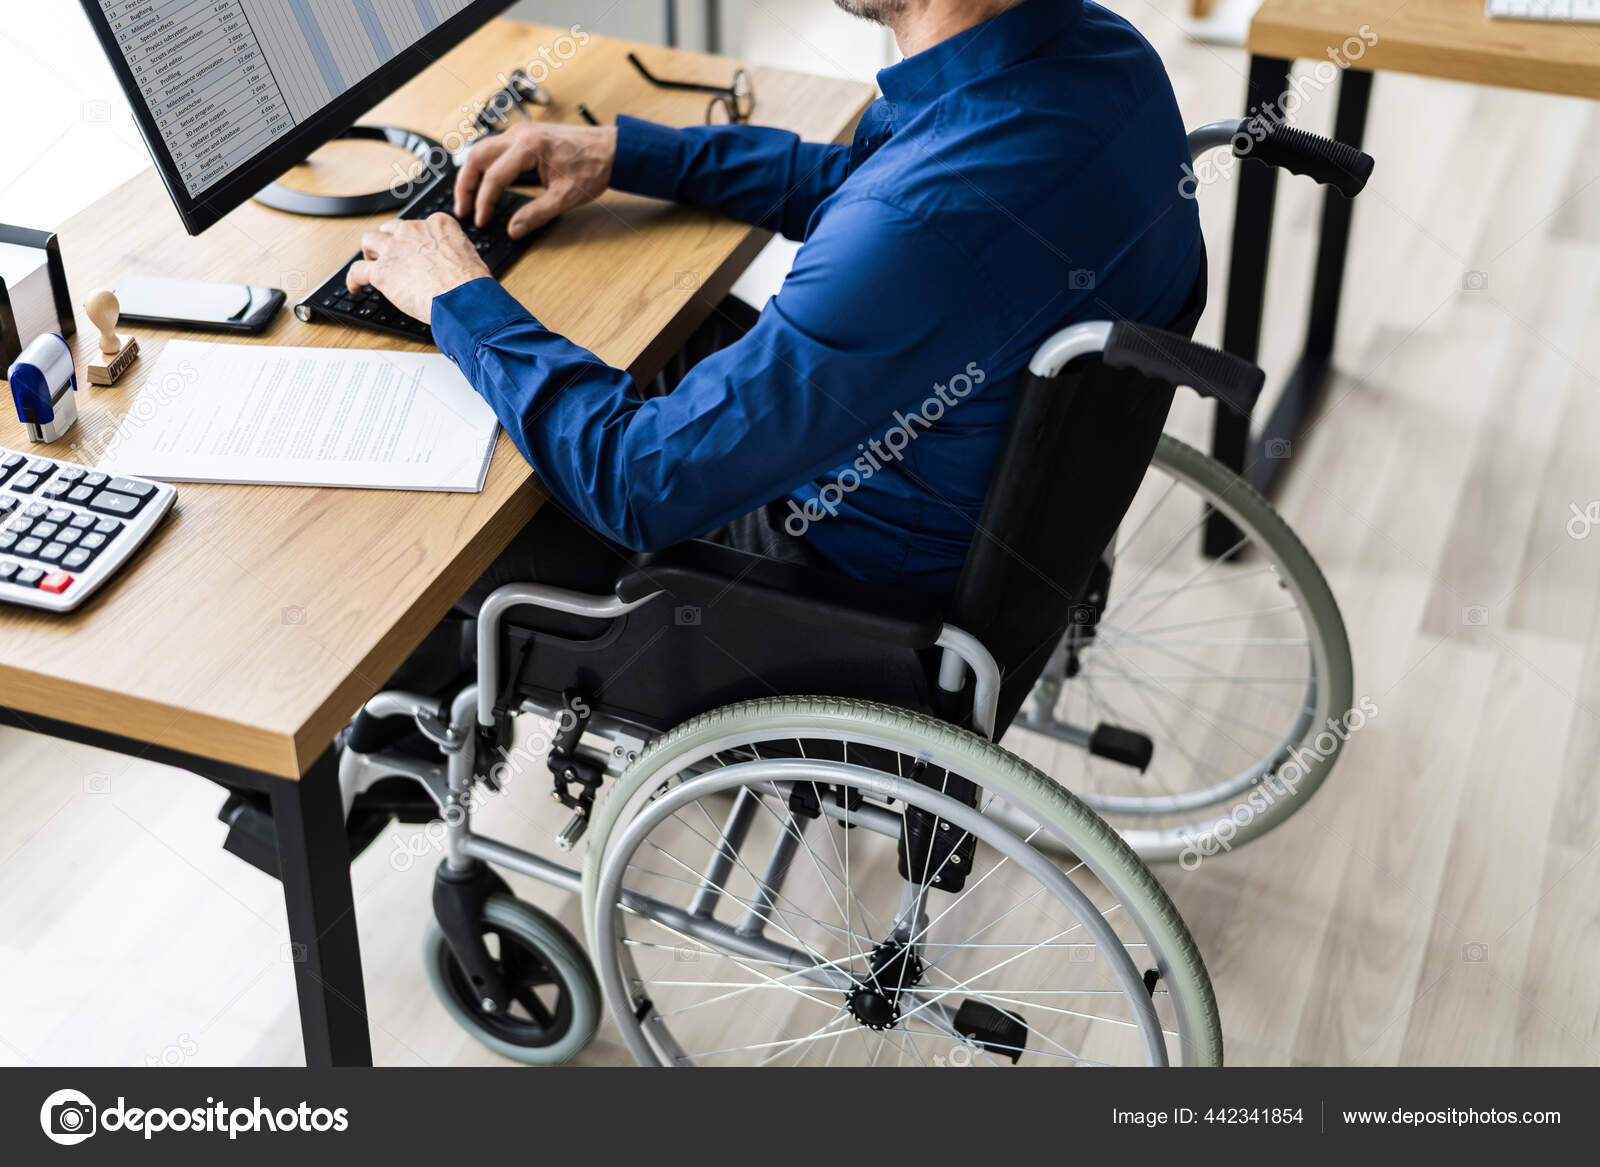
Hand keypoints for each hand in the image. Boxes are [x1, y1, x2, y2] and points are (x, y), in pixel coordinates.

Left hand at [346, 214, 491, 321]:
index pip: (420, 224)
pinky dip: (353, 279)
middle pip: (391, 229)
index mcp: (437, 225)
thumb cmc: (472, 283)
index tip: (415, 248)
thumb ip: (455, 252)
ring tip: (370, 263)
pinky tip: (355, 287)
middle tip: (390, 254)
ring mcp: (394, 249)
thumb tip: (454, 264)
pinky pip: (358, 271)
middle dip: (389, 240)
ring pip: (370, 241)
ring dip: (370, 252)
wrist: (463, 297)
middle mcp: (413, 231)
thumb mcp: (471, 256)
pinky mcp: (381, 271)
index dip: (415, 238)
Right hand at [455, 122, 616, 237]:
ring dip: (472, 174)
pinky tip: (485, 182)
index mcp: (529, 147)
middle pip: (476, 156)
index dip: (483, 202)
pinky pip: (495, 148)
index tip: (481, 220)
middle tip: (463, 209)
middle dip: (466, 185)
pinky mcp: (524, 135)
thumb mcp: (565, 197)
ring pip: (482, 150)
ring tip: (469, 199)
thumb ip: (536, 214)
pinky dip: (484, 165)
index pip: (494, 177)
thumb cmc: (594, 167)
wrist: (612, 149)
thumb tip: (513, 230)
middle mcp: (520, 134)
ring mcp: (521, 132)